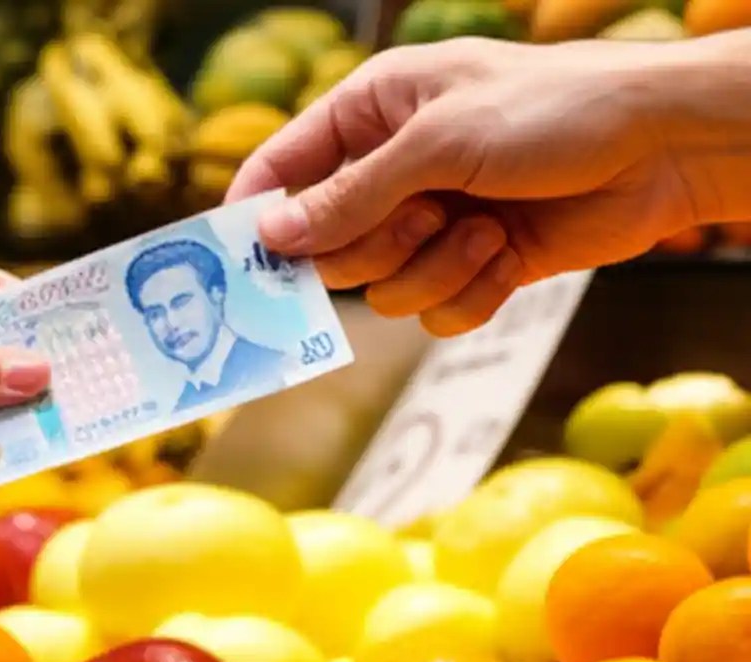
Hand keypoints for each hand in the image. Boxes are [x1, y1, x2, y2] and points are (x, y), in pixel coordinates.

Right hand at [228, 35, 750, 335]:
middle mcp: (392, 171)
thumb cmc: (553, 111)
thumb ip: (349, 195)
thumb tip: (272, 235)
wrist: (662, 149)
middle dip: (375, 244)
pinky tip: (508, 253)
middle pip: (327, 246)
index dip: (256, 211)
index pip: (283, 166)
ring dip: (433, 269)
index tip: (236, 257)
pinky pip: (432, 313)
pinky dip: (470, 292)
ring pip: (380, 289)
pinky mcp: (472, 267)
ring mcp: (431, 223)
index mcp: (371, 114)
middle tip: (422, 218)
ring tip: (484, 230)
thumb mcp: (438, 143)